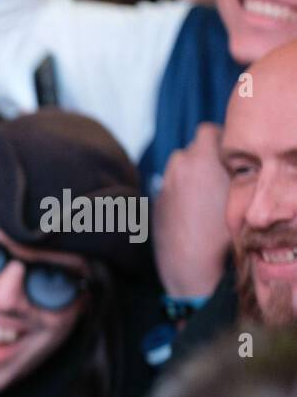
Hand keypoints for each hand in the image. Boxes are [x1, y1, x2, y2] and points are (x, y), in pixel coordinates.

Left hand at [154, 123, 229, 298]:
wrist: (192, 266)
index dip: (220, 141)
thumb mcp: (242, 196)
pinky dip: (179, 195)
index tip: (229, 157)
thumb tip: (235, 160)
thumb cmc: (223, 232)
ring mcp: (162, 186)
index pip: (207, 130)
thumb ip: (236, 169)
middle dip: (203, 159)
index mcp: (199, 159)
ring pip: (177, 171)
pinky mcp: (154, 205)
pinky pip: (169, 190)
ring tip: (206, 199)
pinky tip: (192, 214)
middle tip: (219, 179)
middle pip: (190, 150)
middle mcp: (176, 168)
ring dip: (190, 177)